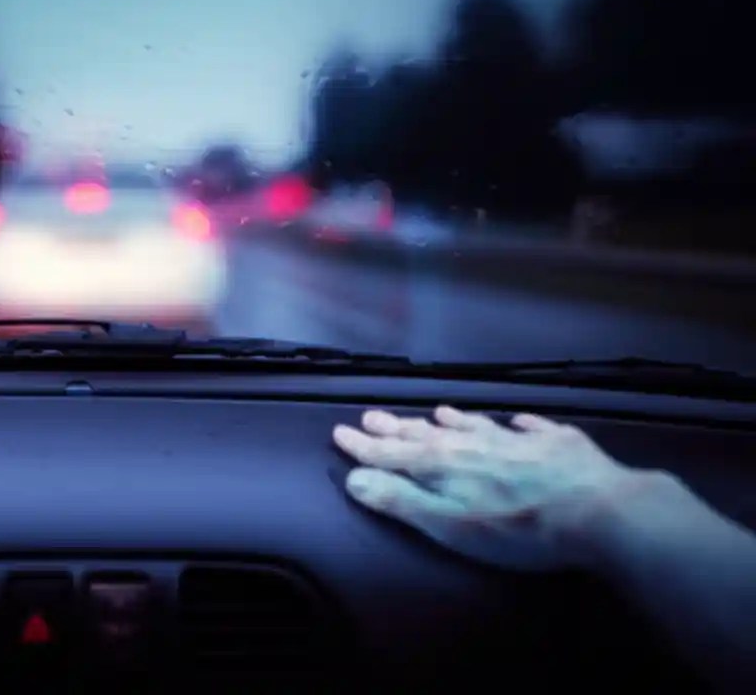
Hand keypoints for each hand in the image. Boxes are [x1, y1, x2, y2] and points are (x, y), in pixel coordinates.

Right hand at [333, 406, 651, 570]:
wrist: (603, 511)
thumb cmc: (520, 530)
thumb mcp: (451, 526)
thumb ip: (403, 502)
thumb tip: (355, 479)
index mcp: (445, 465)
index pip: (394, 452)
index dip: (365, 446)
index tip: (340, 433)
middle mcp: (475, 443)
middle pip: (428, 433)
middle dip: (397, 427)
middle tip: (373, 416)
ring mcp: (518, 439)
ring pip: (475, 424)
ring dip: (452, 420)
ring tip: (436, 412)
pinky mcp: (559, 443)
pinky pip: (530, 428)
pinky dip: (518, 424)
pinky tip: (518, 421)